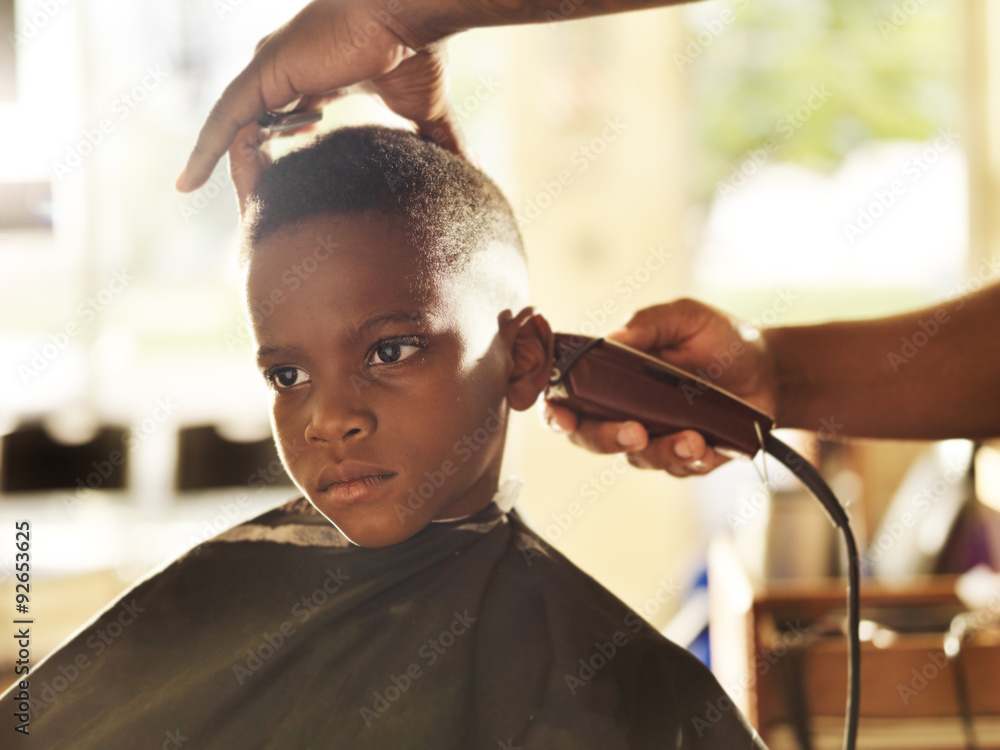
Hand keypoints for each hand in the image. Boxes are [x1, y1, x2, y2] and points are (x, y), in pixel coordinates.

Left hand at [181, 0, 463, 193]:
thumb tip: (471, 175)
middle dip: (242, 151)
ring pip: (230, 122)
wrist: (406, 14)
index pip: (289, 110)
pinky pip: (222, 120)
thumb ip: (438, 141)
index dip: (282, 134)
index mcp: (320, 74)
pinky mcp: (262, 75)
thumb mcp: (426, 110)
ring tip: (189, 190)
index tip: (280, 163)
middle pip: (254, 118)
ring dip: (214, 155)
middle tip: (234, 191)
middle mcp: (288, 70)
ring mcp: (271, 71)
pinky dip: (203, 150)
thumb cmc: (417, 50)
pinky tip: (186, 182)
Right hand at [542, 298, 776, 476]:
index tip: (564, 417)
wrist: (769, 368)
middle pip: (593, 437)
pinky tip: (710, 446)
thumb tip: (613, 337)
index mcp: (612, 375)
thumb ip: (648, 322)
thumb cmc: (719, 338)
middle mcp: (625, 409)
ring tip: (693, 438)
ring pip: (640, 458)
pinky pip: (680, 469)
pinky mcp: (687, 457)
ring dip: (662, 452)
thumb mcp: (685, 317)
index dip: (557, 412)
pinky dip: (694, 460)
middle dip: (607, 439)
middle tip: (635, 431)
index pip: (569, 398)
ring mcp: (655, 436)